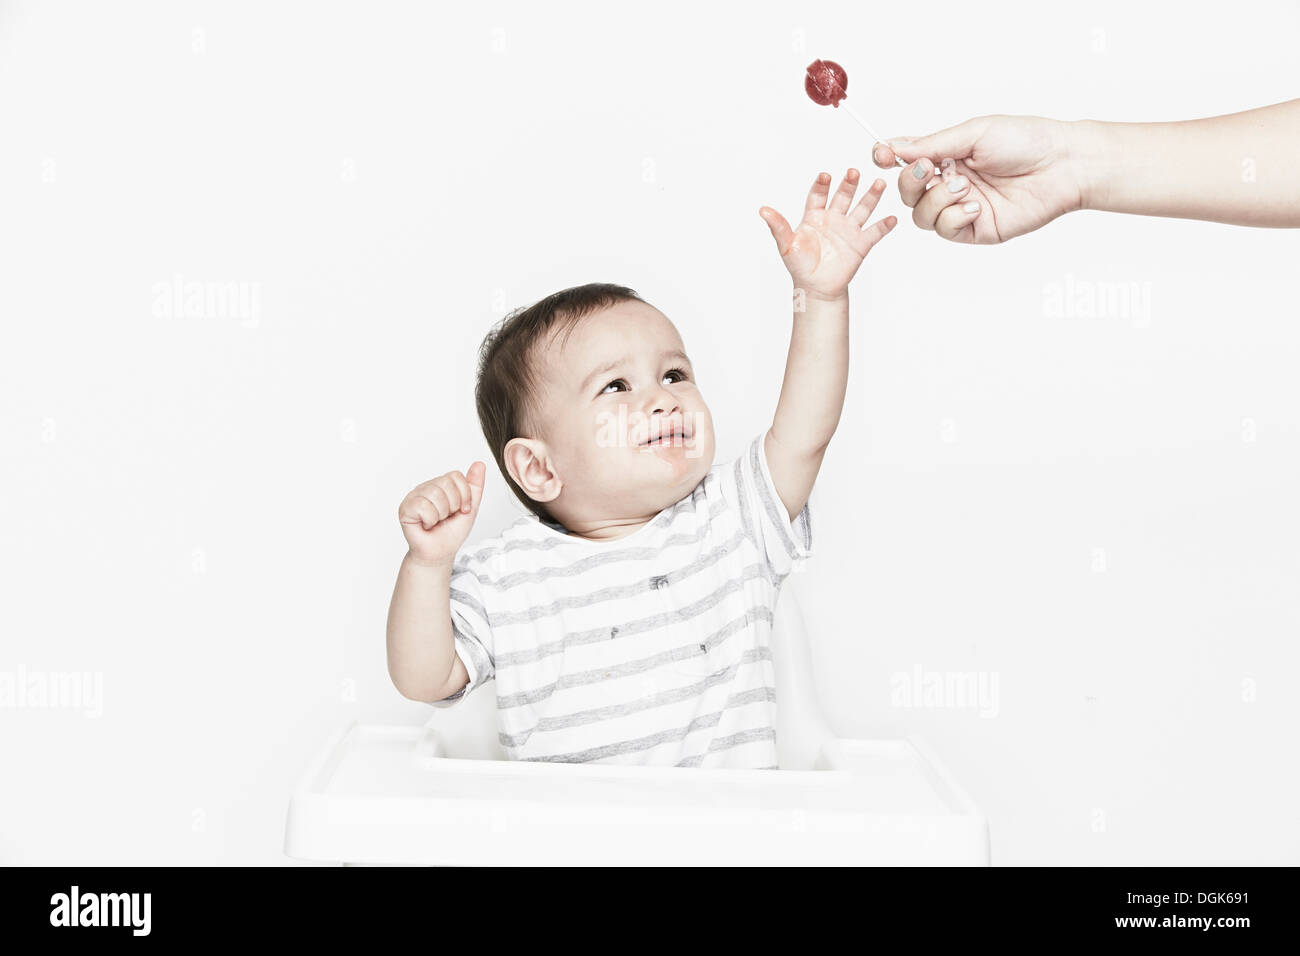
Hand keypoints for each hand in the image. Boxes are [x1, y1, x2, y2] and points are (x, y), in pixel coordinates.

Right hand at [398, 461, 485, 567]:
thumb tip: (479, 464)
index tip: (461, 509)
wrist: (440, 553)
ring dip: (442, 514)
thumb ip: (475, 486)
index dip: (464, 495)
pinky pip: (423, 506)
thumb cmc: (451, 532)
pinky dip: (430, 520)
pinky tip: (426, 524)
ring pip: (435, 494)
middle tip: (446, 517)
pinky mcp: (405, 508)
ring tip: (436, 521)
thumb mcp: (470, 507)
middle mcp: (426, 487)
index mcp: (440, 485)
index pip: (456, 475)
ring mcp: (414, 496)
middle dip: (453, 505)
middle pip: (446, 483)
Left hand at [759, 168, 896, 299]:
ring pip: (862, 208)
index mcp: (815, 216)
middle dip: (848, 184)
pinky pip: (875, 232)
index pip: (819, 195)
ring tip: (879, 184)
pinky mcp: (861, 244)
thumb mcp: (786, 245)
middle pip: (843, 196)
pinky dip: (884, 226)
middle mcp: (834, 219)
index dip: (822, 185)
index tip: (825, 176)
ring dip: (871, 196)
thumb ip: (778, 226)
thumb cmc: (800, 266)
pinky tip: (892, 218)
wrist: (816, 288)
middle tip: (853, 172)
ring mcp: (849, 230)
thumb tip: (763, 210)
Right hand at [871, 115, 1087, 243]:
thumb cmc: (1027, 140)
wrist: (1063, 165)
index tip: (881, 154)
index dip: (889, 158)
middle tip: (929, 169)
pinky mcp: (975, 229)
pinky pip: (945, 230)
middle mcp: (950, 182)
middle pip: (907, 192)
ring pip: (921, 215)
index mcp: (948, 155)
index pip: (907, 161)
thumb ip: (932, 144)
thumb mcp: (974, 133)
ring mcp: (961, 208)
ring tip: (964, 186)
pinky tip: (974, 205)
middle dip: (910, 181)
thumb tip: (894, 147)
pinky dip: (953, 217)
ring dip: (936, 200)